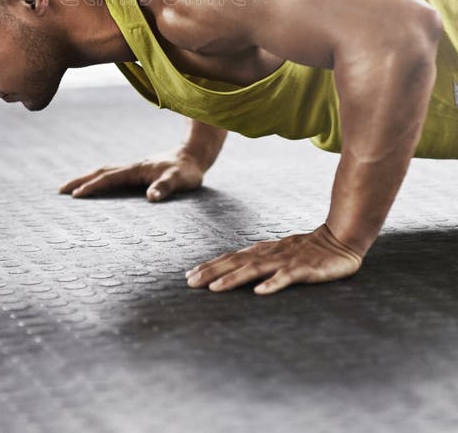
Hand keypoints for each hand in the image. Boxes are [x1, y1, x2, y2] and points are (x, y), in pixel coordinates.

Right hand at [59, 151, 204, 201]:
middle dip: (79, 180)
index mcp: (137, 169)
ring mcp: (133, 168)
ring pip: (104, 171)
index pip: (109, 178)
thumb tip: (150, 198)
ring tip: (71, 188)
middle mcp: (132, 167)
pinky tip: (96, 186)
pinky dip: (98, 179)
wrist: (193, 155)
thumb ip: (165, 187)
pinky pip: (112, 174)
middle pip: (100, 172)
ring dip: (86, 178)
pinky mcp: (137, 171)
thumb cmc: (187, 171)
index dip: (92, 186)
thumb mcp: (179, 180)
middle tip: (60, 190)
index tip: (76, 195)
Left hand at [186, 223, 362, 294]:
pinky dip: (272, 283)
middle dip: (212, 272)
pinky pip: (287, 277)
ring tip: (215, 288)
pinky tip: (260, 292)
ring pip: (255, 269)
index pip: (231, 257)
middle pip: (236, 262)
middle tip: (190, 282)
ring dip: (234, 278)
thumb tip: (237, 269)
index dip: (210, 266)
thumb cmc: (309, 249)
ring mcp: (286, 260)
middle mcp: (270, 254)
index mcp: (263, 251)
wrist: (341, 239)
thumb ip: (261, 260)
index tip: (189, 275)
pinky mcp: (305, 269)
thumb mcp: (281, 254)